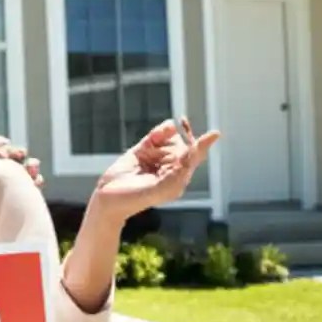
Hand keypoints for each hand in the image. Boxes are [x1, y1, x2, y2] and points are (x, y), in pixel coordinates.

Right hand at [89, 117, 219, 224]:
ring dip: (169, 133)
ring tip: (159, 134)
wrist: (107, 198)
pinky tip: (160, 130)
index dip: (203, 145)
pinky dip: (159, 131)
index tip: (214, 134)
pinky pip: (155, 136)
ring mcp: (155, 158)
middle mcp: (169, 167)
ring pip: (170, 138)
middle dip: (185, 134)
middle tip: (184, 122)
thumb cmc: (133, 199)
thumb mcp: (159, 190)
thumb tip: (191, 155)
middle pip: (184, 145)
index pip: (194, 159)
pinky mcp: (142, 150)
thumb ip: (176, 173)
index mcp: (177, 179)